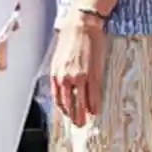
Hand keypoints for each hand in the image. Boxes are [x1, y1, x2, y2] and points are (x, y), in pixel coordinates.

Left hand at [49, 12, 107, 127]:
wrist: (80, 27)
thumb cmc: (69, 39)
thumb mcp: (59, 58)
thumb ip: (60, 72)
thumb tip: (63, 85)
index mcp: (55, 74)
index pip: (57, 98)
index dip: (63, 109)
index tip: (68, 114)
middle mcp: (65, 78)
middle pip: (68, 104)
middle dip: (73, 116)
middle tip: (78, 124)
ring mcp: (79, 78)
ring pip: (81, 103)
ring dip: (84, 115)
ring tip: (86, 121)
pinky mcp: (93, 75)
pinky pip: (93, 96)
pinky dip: (94, 105)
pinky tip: (96, 111)